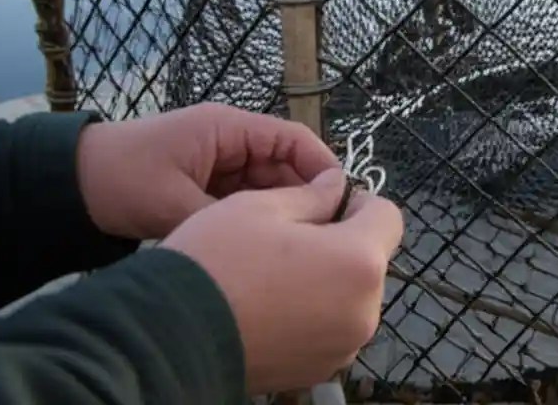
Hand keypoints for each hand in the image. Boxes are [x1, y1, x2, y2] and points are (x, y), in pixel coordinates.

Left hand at [75, 103, 342, 240]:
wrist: (69, 187)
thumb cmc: (120, 180)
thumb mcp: (175, 202)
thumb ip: (227, 220)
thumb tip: (272, 243)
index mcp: (228, 128)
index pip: (294, 140)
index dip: (324, 167)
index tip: (343, 201)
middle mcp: (232, 142)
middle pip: (288, 167)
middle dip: (308, 198)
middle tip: (326, 235)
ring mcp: (222, 165)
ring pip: (271, 188)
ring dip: (284, 212)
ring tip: (303, 245)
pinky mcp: (210, 187)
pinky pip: (249, 202)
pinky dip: (260, 221)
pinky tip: (271, 246)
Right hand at [161, 168, 404, 393]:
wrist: (169, 338)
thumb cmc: (215, 262)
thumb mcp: (260, 207)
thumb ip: (312, 195)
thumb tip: (337, 187)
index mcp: (359, 261)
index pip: (389, 216)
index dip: (359, 202)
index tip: (326, 202)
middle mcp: (365, 310)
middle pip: (372, 260)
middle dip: (343, 243)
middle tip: (292, 239)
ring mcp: (345, 346)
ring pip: (353, 296)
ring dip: (329, 280)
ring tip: (276, 276)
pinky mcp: (321, 370)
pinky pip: (332, 328)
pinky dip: (314, 314)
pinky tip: (272, 307)